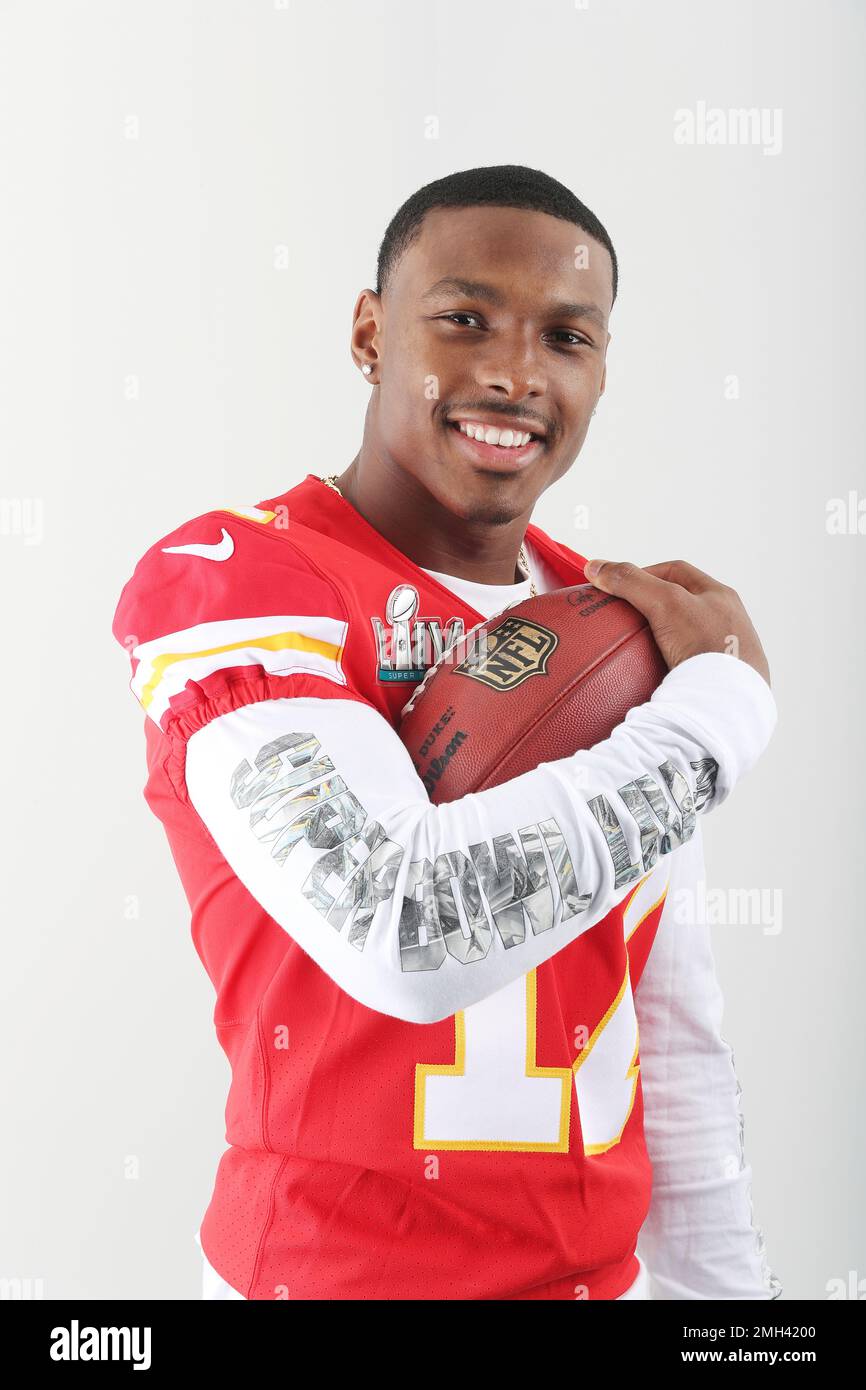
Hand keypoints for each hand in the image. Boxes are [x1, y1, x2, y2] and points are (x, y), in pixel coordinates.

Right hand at [583, 558, 770, 686]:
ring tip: (632, 649)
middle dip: (650, 608)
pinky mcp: (715, 681)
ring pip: (682, 638)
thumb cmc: (708, 646)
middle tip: (623, 618)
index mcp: (720, 596)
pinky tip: (648, 676)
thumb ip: (631, 583)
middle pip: (679, 604)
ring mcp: (722, 653)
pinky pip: (684, 668)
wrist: (729, 703)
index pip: (676, 572)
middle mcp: (725, 622)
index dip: (643, 573)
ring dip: (657, 640)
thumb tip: (596, 567)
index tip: (619, 586)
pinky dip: (664, 668)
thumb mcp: (666, 604)